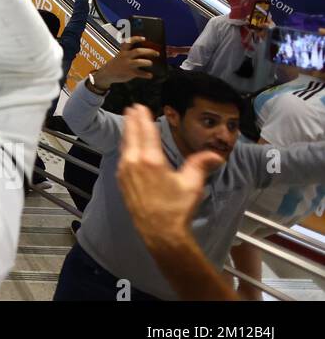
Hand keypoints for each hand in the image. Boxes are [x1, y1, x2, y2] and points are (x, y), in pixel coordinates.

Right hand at [95, 37, 158, 85]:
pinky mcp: (129, 73)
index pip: (129, 42)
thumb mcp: (119, 56)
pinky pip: (140, 73)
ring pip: (139, 62)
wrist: (107, 73)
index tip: (144, 38)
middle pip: (138, 51)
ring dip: (147, 62)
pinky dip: (146, 74)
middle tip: (156, 53)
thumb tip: (144, 52)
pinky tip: (150, 75)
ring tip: (151, 63)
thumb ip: (129, 53)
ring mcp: (127, 65)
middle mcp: (125, 57)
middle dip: (149, 51)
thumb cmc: (116, 64)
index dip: (137, 39)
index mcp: (123, 51)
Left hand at [117, 105, 223, 249]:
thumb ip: (200, 165)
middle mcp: (134, 163)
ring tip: (129, 122)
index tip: (140, 107)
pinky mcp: (122, 182)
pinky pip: (122, 158)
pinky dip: (125, 146)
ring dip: (127, 132)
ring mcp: (125, 173)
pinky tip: (128, 146)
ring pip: (125, 146)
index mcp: (151, 160)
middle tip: (132, 108)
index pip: (146, 132)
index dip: (143, 118)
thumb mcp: (192, 184)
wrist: (160, 232)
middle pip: (132, 135)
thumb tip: (216, 154)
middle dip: (132, 120)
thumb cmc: (176, 209)